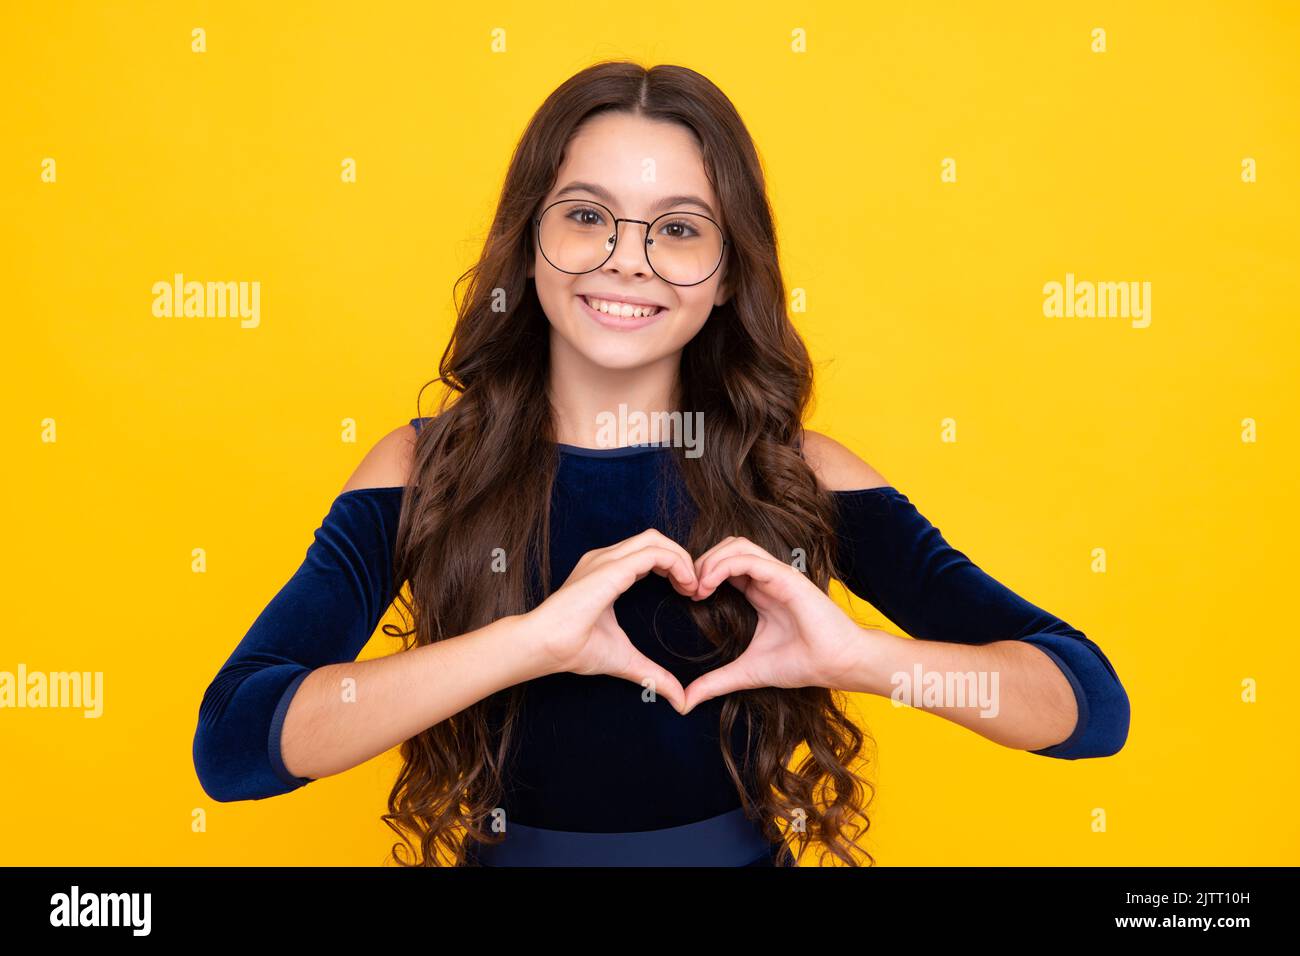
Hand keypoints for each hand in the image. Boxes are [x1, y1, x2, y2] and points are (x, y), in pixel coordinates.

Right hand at [525, 529, 697, 713]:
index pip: (647, 553)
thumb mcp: (625, 660)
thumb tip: (680, 702)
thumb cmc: (573, 650)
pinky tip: (685, 586)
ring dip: (682, 559)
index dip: (673, 567)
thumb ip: (653, 675)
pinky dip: (677, 563)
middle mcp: (606, 559)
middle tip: (695, 589)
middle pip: (654, 539)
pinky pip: (654, 553)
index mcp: (606, 572)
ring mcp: (606, 560)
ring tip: (692, 587)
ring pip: (656, 540)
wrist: (545, 647)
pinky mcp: (611, 568)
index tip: (688, 593)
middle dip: (681, 558)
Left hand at [680, 536, 866, 713]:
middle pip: (727, 547)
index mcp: (759, 591)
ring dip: (709, 561)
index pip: (724, 565)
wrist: (838, 665)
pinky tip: (708, 586)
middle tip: (686, 589)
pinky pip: (748, 559)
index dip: (701, 574)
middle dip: (701, 562)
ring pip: (736, 545)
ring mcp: (777, 575)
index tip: (686, 598)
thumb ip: (716, 682)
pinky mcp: (786, 577)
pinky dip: (722, 566)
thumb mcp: (747, 672)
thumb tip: (685, 702)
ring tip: (696, 587)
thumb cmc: (802, 664)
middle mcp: (767, 578)